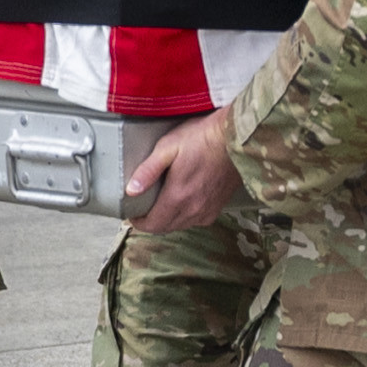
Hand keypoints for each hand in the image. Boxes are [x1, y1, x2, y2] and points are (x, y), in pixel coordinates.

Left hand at [125, 112, 241, 231]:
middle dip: (152, 221)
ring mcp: (207, 209)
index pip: (152, 224)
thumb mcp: (168, 147)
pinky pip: (197, 220)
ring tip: (161, 205)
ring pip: (181, 225)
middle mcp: (193, 209)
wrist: (235, 138)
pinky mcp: (218, 206)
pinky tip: (183, 203)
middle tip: (144, 208)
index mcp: (178, 196)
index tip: (133, 213)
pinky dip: (186, 217)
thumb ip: (148, 171)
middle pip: (166, 228)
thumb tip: (131, 190)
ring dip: (168, 220)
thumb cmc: (202, 138)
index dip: (139, 222)